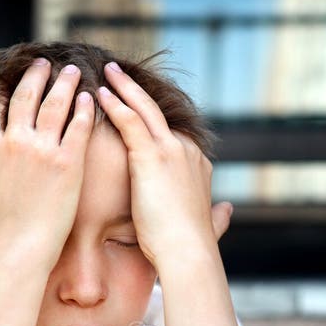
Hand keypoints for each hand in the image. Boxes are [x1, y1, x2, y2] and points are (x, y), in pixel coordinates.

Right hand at [0, 60, 94, 271]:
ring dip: (65, 84)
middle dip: (37, 75)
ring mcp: (42, 151)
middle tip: (47, 64)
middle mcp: (13, 142)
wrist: (12, 256)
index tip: (14, 80)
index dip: (5, 90)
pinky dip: (85, 109)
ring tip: (73, 72)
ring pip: (56, 104)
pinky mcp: (68, 164)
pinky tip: (90, 99)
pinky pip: (79, 126)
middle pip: (27, 96)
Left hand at [97, 63, 231, 268]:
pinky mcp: (152, 157)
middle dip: (137, 91)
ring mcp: (171, 150)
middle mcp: (186, 150)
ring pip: (144, 109)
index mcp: (197, 163)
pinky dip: (114, 104)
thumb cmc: (191, 246)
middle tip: (118, 74)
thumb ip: (218, 216)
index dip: (153, 119)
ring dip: (123, 87)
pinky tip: (98, 93)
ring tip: (107, 72)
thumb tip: (227, 211)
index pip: (171, 133)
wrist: (187, 252)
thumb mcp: (209, 224)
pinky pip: (130, 121)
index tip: (137, 105)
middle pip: (158, 112)